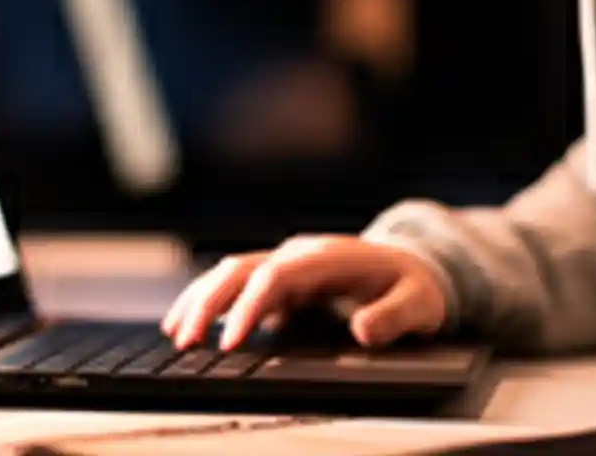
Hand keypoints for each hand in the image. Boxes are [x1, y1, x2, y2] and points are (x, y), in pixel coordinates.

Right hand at [162, 235, 447, 351]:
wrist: (415, 265)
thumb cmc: (415, 286)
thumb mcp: (419, 304)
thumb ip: (394, 317)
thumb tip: (363, 330)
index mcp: (327, 258)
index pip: (276, 277)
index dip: (248, 308)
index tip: (230, 341)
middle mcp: (299, 254)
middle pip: (241, 269)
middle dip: (209, 303)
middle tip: (187, 340)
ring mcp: (287, 263)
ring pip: (231, 272)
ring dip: (201, 299)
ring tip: (176, 332)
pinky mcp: (280, 278)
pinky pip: (236, 284)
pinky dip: (209, 300)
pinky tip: (189, 322)